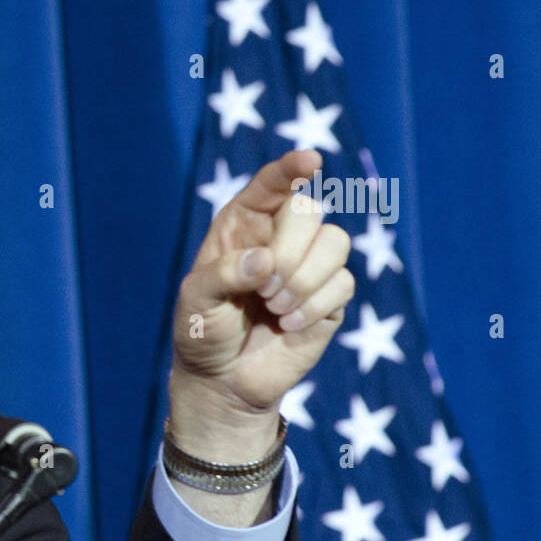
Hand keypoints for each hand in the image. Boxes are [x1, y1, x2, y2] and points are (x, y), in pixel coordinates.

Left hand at [169, 149, 354, 466]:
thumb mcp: (196, 302)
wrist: (222, 380)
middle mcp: (280, 237)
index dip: (290, 168)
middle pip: (310, 212)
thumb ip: (224, 275)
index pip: (271, 185)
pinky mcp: (330, 298)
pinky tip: (288, 325)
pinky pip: (343, 283)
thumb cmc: (202, 332)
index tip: (310, 160)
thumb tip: (264, 261)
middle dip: (288, 252)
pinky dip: (314, 307)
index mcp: (243, 225)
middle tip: (263, 289)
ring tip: (274, 307)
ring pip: (336, 243)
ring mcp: (309, 266)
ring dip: (303, 280)